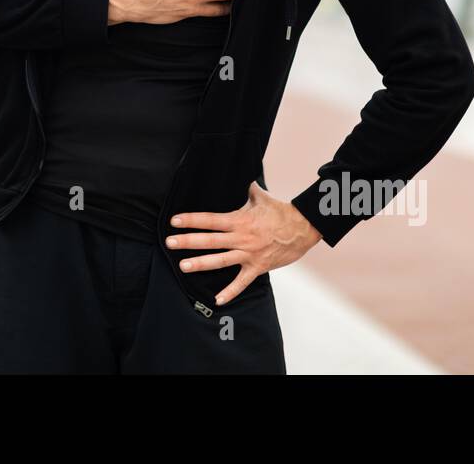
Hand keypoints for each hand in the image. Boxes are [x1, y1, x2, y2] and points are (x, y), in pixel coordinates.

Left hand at [166, 181, 321, 305]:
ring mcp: (249, 254)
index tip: (174, 221)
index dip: (191, 220)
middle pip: (210, 240)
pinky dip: (230, 292)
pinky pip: (242, 282)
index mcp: (239, 220)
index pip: (210, 220)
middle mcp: (241, 238)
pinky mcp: (258, 267)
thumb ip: (246, 188)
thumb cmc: (281, 212)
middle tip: (169, 242)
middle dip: (188, 241)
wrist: (303, 228)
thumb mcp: (260, 197)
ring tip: (183, 266)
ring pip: (220, 260)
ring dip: (201, 264)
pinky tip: (217, 300)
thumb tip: (239, 173)